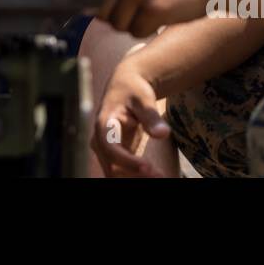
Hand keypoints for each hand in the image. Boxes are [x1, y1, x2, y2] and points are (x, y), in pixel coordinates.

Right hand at [91, 57, 170, 176]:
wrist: (125, 86)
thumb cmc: (133, 90)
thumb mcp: (143, 98)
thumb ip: (151, 116)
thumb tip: (163, 134)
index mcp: (104, 124)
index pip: (111, 148)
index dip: (127, 161)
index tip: (149, 167)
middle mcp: (100, 140)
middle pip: (112, 166)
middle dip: (135, 175)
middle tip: (161, 176)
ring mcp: (105, 149)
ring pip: (115, 173)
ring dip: (135, 178)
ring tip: (161, 176)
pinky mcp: (113, 154)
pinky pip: (121, 172)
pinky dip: (136, 176)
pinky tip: (155, 175)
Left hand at [98, 0, 218, 36]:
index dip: (94, 2)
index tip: (107, 0)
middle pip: (99, 13)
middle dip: (117, 14)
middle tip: (141, 1)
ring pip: (117, 25)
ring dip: (133, 22)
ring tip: (153, 3)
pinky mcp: (154, 7)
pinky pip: (136, 32)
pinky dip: (148, 29)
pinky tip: (164, 11)